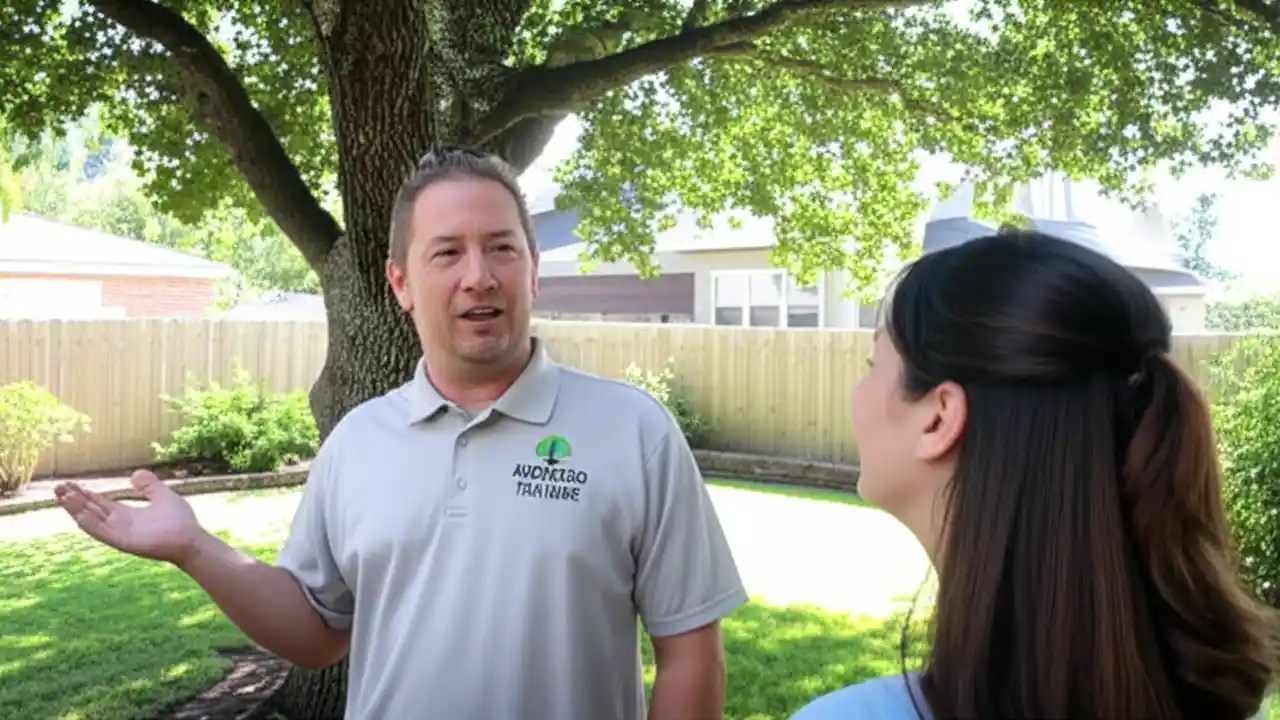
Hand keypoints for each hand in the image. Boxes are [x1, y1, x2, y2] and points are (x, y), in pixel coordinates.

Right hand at [54, 470, 203, 565]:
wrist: (191, 539)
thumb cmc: (179, 521)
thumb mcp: (162, 495)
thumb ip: (148, 485)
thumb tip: (135, 473)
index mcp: (126, 515)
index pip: (99, 504)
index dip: (84, 494)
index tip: (70, 484)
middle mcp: (119, 525)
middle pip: (91, 510)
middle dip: (74, 500)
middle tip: (58, 486)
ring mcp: (120, 534)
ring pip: (91, 520)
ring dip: (76, 509)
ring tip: (62, 495)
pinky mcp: (123, 542)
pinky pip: (102, 532)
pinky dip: (89, 522)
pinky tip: (78, 513)